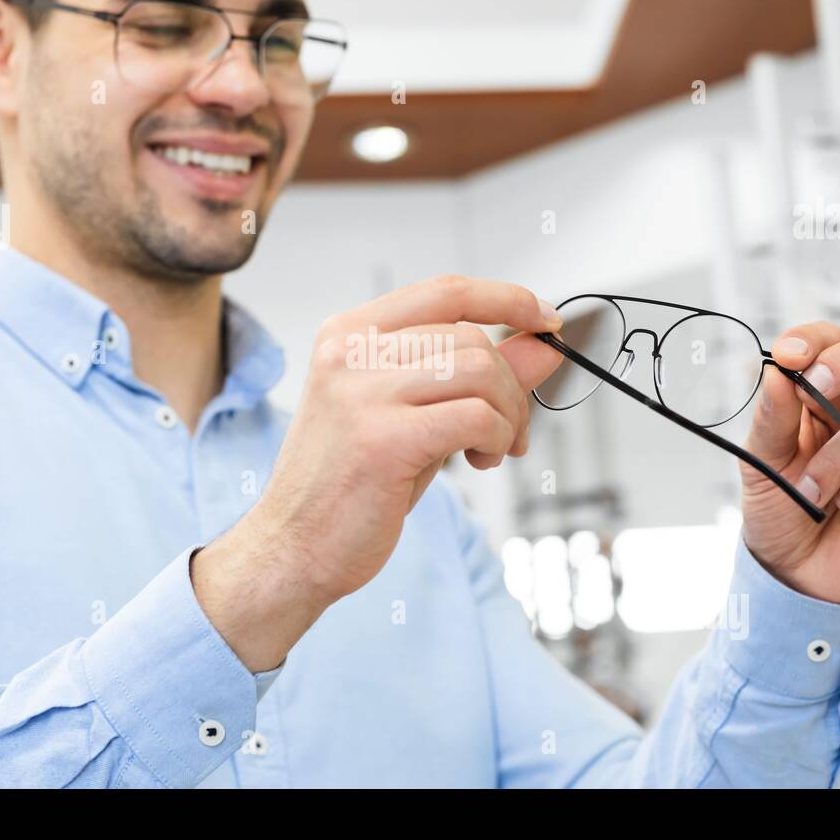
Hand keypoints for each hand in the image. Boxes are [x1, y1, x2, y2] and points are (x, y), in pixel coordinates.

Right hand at [192, 276, 562, 670]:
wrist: (293, 548)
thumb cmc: (354, 484)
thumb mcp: (417, 415)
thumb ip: (475, 377)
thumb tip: (544, 344)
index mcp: (348, 334)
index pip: (446, 292)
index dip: (507, 299)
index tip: (546, 319)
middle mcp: (349, 352)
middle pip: (471, 338)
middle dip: (511, 386)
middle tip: (509, 433)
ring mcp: (361, 393)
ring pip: (480, 372)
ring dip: (508, 416)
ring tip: (491, 452)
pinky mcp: (382, 438)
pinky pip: (476, 417)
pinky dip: (498, 438)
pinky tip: (481, 462)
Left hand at [739, 323, 839, 604]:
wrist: (795, 575)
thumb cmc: (781, 510)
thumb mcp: (761, 463)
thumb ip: (772, 418)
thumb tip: (776, 372)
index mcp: (829, 397)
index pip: (833, 343)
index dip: (813, 340)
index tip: (786, 356)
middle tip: (813, 390)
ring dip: (836, 457)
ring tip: (811, 492)